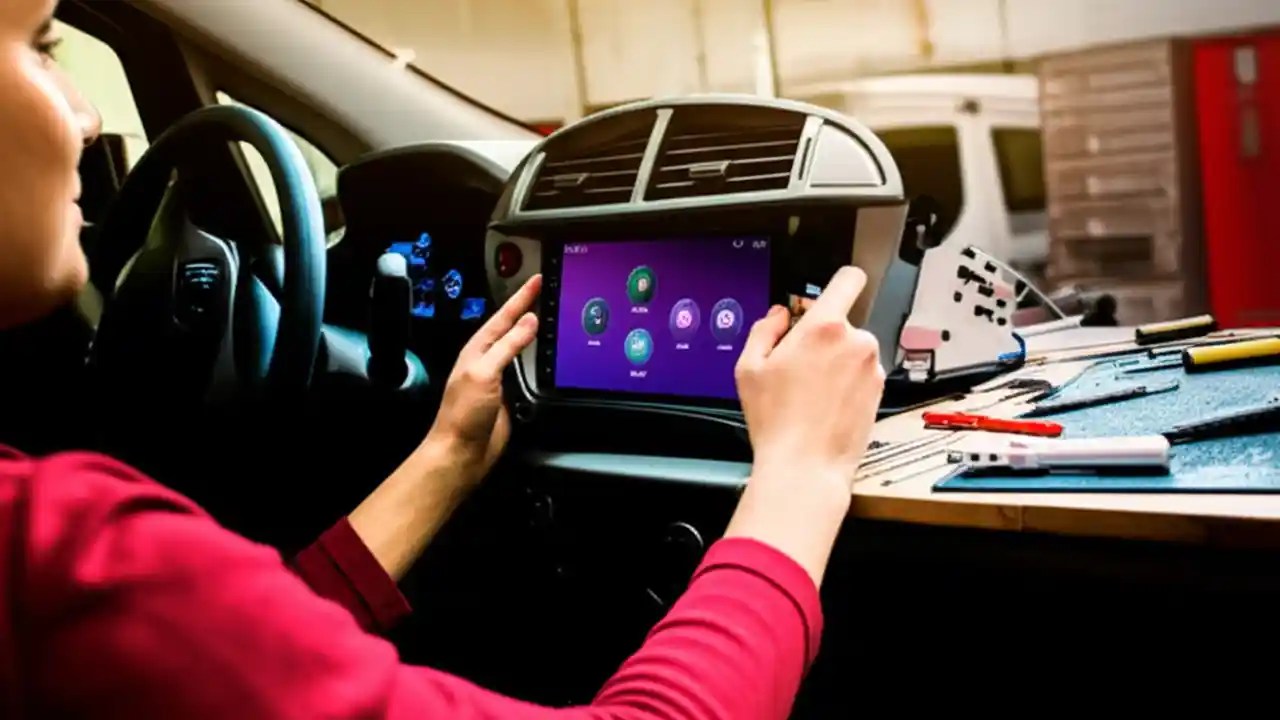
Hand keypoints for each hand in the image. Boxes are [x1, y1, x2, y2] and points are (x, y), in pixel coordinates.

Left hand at [423, 274, 541, 484]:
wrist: (462, 452)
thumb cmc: (463, 414)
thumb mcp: (485, 373)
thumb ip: (508, 346)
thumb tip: (528, 322)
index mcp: (477, 349)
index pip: (503, 316)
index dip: (521, 297)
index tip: (536, 280)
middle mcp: (487, 361)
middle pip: (510, 328)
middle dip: (526, 308)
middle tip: (542, 290)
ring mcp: (497, 378)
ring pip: (518, 348)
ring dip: (531, 332)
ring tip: (545, 314)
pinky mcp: (507, 396)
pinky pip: (524, 371)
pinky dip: (536, 358)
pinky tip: (543, 355)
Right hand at [734, 266, 884, 489]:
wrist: (806, 466)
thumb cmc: (778, 422)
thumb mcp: (749, 368)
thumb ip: (764, 330)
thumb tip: (777, 317)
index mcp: (824, 327)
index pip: (848, 280)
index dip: (840, 281)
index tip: (830, 292)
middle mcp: (856, 342)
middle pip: (842, 323)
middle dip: (823, 338)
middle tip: (798, 365)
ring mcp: (871, 368)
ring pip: (852, 351)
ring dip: (836, 363)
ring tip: (810, 392)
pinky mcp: (879, 391)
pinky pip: (861, 375)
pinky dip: (847, 384)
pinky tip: (825, 405)